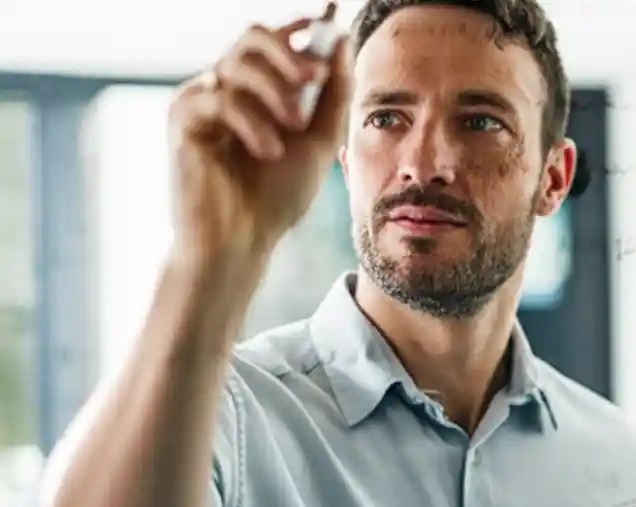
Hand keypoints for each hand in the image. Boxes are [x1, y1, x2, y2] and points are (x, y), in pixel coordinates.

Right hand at [167, 16, 351, 269]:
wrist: (243, 242)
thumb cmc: (275, 196)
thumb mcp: (318, 140)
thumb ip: (330, 93)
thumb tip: (340, 39)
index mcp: (257, 89)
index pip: (276, 40)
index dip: (301, 24)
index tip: (328, 10)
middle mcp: (225, 86)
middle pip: (252, 35)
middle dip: (289, 51)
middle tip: (314, 77)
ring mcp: (201, 100)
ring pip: (238, 64)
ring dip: (277, 93)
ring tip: (296, 129)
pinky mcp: (182, 120)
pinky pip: (220, 99)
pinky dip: (252, 123)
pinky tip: (269, 151)